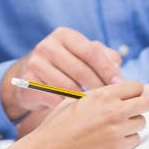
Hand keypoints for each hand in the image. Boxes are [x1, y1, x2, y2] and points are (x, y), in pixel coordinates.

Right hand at [0, 27, 121, 119]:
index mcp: (65, 35)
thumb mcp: (82, 55)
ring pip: (68, 86)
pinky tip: (77, 113)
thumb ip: (103, 57)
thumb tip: (118, 72)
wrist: (30, 77)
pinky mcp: (28, 82)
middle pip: (81, 70)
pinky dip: (68, 107)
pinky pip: (54, 98)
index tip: (120, 84)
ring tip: (97, 108)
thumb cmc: (65, 65)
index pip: (91, 51)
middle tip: (111, 101)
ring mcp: (35, 63)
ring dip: (85, 100)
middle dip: (98, 87)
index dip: (107, 69)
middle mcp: (48, 46)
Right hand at [8, 81, 148, 148]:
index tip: (131, 95)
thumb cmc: (59, 124)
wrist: (51, 148)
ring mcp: (117, 130)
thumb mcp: (76, 99)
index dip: (134, 91)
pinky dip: (128, 139)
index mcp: (103, 95)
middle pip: (147, 103)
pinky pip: (135, 139)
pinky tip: (115, 138)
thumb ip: (98, 93)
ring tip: (119, 125)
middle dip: (142, 105)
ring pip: (142, 122)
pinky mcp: (117, 148)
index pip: (136, 86)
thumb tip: (114, 90)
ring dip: (133, 123)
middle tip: (134, 108)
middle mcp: (113, 111)